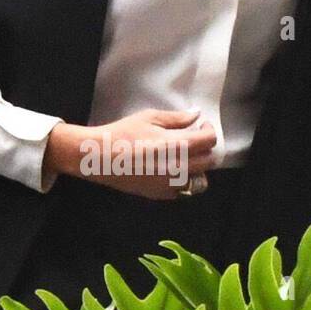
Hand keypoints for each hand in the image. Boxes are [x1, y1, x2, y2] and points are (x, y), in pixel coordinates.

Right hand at [44, 109, 217, 199]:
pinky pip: (183, 190)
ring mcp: (171, 184)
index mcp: (178, 145)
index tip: (202, 125)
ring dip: (197, 168)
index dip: (209, 130)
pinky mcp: (161, 194)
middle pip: (210, 161)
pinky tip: (167, 169)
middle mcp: (180, 168)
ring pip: (200, 180)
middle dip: (206, 148)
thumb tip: (196, 115)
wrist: (99, 157)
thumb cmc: (122, 133)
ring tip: (184, 157)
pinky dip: (182, 180)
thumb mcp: (149, 118)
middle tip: (194, 139)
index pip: (210, 141)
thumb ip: (176, 118)